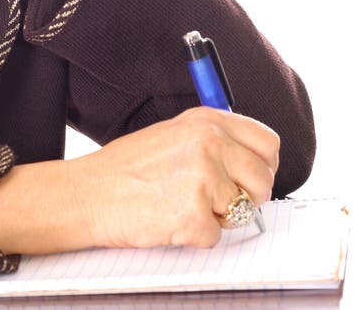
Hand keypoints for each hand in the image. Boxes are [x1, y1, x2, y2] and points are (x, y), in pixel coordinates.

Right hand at [72, 107, 279, 248]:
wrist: (90, 192)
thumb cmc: (128, 166)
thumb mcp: (174, 133)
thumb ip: (214, 140)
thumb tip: (251, 161)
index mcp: (207, 120)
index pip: (267, 142)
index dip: (263, 165)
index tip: (250, 177)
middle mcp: (209, 143)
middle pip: (263, 180)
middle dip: (247, 198)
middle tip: (219, 201)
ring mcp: (203, 178)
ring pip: (242, 211)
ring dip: (218, 217)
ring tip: (184, 205)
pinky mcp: (194, 214)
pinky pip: (216, 237)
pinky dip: (196, 236)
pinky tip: (170, 219)